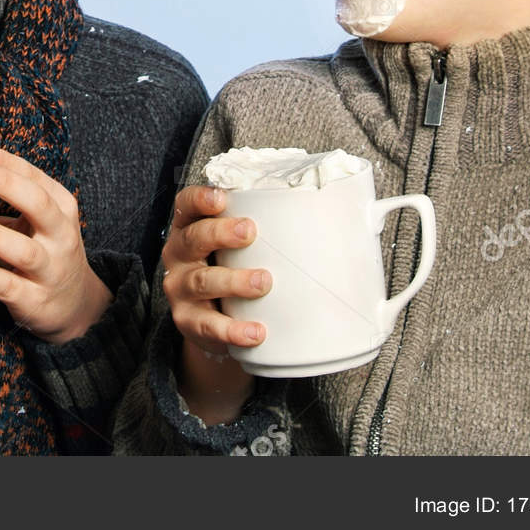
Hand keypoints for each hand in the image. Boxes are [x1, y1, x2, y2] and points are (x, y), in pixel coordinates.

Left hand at [0, 146, 111, 344]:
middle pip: (38, 204)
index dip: (9, 164)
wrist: (74, 303)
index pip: (37, 179)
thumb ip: (11, 202)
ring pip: (24, 250)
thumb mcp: (40, 221)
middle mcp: (61, 236)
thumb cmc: (47, 251)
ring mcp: (50, 270)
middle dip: (5, 184)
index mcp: (62, 209)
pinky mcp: (35, 300)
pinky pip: (11, 288)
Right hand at [161, 183, 271, 424]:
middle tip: (251, 232)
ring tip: (264, 282)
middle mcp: (178, 255)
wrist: (212, 321)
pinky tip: (256, 331)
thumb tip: (350, 216)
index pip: (186, 205)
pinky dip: (233, 330)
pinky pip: (209, 326)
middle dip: (221, 233)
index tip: (222, 197)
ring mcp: (180, 289)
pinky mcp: (188, 322)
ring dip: (234, 281)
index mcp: (190, 228)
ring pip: (202, 281)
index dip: (200, 198)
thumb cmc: (234, 268)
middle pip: (194, 239)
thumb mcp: (237, 247)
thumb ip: (270, 228)